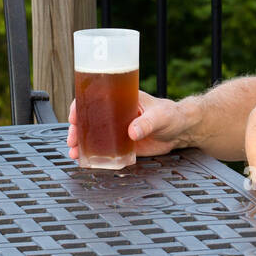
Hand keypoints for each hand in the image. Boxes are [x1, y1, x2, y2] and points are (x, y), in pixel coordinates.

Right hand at [67, 89, 187, 160]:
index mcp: (122, 98)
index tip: (74, 116)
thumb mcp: (160, 116)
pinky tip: (86, 158)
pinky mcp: (123, 143)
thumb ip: (147, 123)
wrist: (183, 130)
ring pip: (94, 133)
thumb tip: (132, 131)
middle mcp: (116, 112)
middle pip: (90, 117)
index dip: (81, 105)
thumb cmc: (172, 115)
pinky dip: (94, 152)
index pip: (95, 97)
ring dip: (81, 141)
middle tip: (72, 139)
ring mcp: (118, 128)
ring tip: (74, 152)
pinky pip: (104, 147)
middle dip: (76, 128)